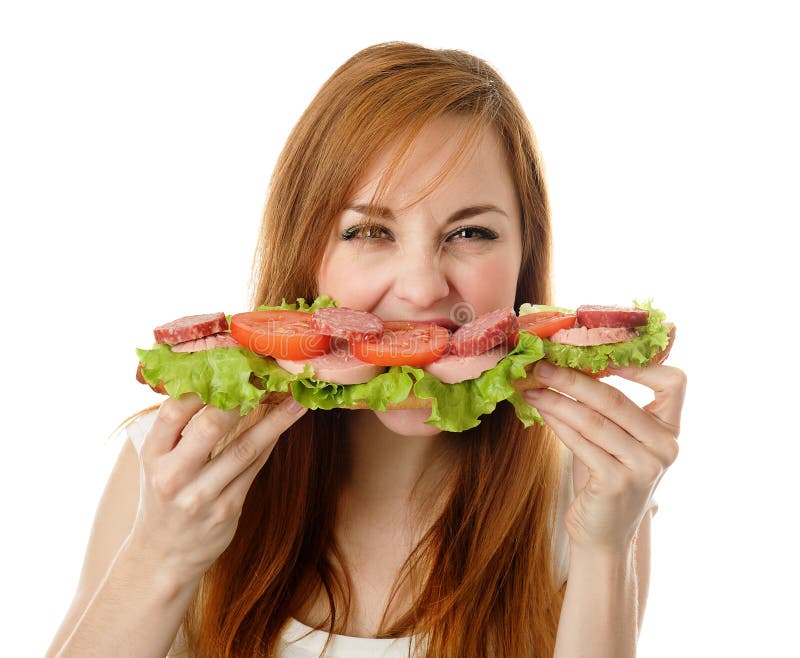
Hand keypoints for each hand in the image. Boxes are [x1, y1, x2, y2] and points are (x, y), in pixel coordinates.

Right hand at [128, 393, 307, 583]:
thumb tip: (214, 381)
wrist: (162, 556)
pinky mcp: (226, 510)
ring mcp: (201, 496)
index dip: (201, 384)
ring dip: (275, 421)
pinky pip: (255, 469)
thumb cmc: (164, 498)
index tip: (228, 362)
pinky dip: (271, 442)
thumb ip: (179, 430)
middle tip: (268, 374)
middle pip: (212, 427)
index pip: (173, 411)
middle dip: (243, 397)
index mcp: (152, 456)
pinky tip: (285, 424)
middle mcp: (173, 476)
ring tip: (296, 399)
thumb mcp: (157, 463)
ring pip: (244, 448)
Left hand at [523, 360, 685, 552]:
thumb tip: (565, 363)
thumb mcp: (614, 439)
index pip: (673, 382)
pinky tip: (540, 410)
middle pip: (615, 398)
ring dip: (557, 399)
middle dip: (572, 377)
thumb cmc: (604, 479)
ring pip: (593, 419)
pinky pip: (580, 442)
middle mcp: (665, 447)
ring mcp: (644, 467)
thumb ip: (606, 407)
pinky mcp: (617, 482)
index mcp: (670, 430)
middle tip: (542, 365)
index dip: (637, 364)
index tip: (597, 352)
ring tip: (532, 386)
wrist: (603, 535)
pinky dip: (556, 422)